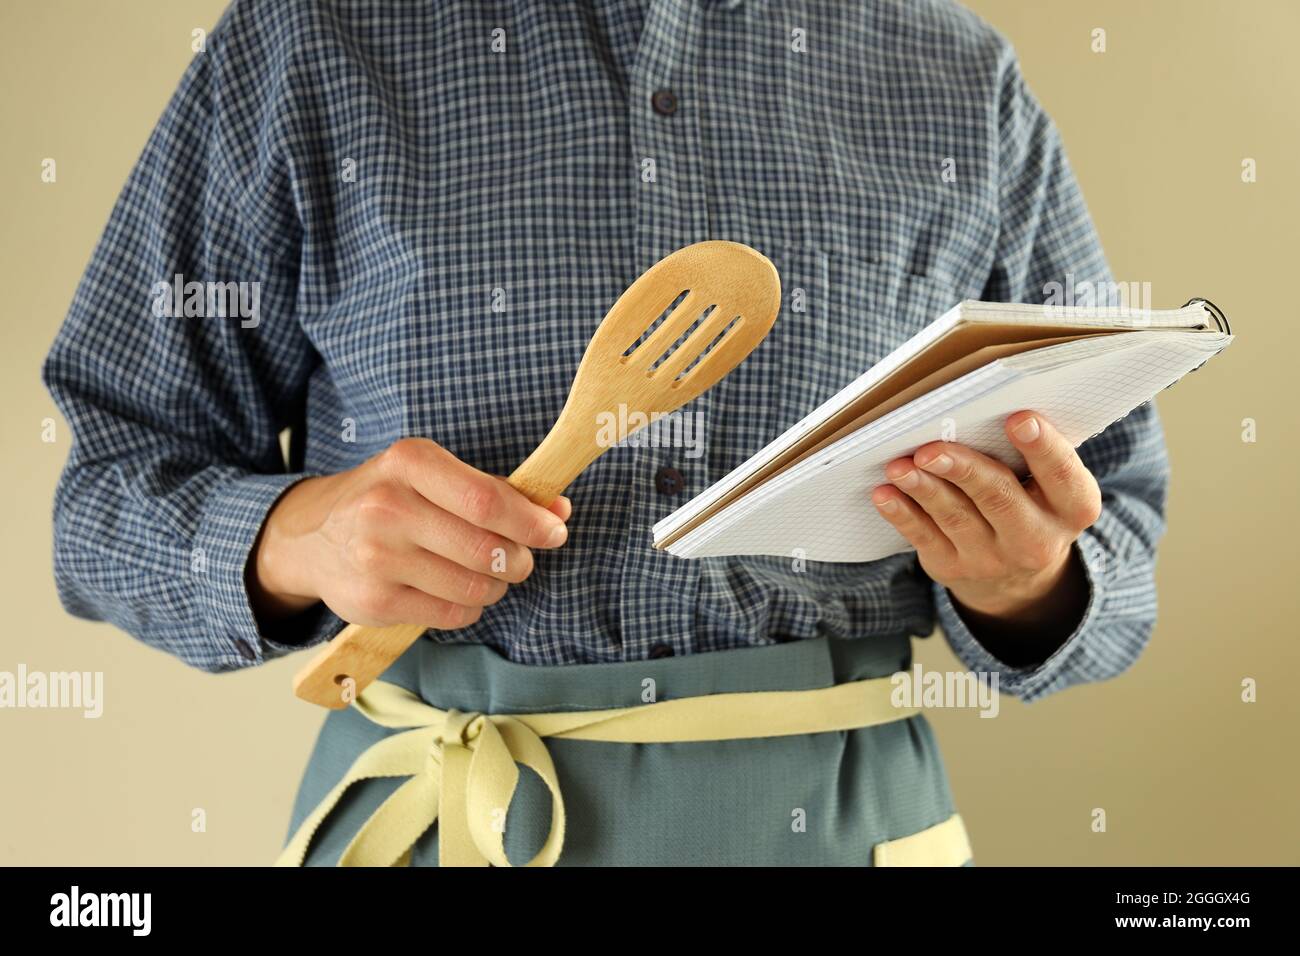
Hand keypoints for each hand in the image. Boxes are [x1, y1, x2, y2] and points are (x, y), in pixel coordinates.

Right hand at [248, 438, 570, 630]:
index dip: (531, 522)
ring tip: (485, 576)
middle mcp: (388, 507)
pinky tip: (454, 592)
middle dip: (518, 560)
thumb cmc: (390, 500)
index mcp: (410, 462)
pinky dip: (468, 608)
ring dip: (494, 587)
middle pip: (485, 548)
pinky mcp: (373, 601)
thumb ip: (497, 492)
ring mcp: (377, 557)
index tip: (554, 532)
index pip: (487, 500)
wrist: (311, 536)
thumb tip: (559, 512)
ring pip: (474, 587)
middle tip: (519, 561)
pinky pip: (452, 615)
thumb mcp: (433, 477)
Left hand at [870, 411, 1098, 654]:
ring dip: (924, 488)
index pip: (1062, 475)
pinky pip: (924, 538)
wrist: (1016, 574)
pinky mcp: (953, 568)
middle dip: (963, 469)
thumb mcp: (1047, 484)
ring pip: (955, 517)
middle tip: (930, 448)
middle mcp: (1037, 539)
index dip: (1043, 448)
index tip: (1018, 418)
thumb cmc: (1029, 500)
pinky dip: (902, 513)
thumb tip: (975, 406)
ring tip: (899, 466)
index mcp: (1073, 507)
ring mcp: (993, 559)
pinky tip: (885, 493)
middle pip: (999, 498)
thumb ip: (1027, 452)